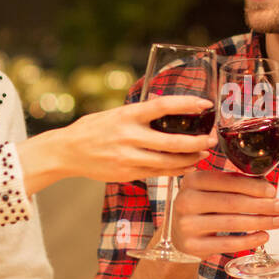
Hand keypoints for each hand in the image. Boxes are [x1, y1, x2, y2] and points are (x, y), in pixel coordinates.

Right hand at [45, 95, 215, 183]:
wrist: (66, 152)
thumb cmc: (93, 129)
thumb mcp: (115, 114)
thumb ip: (139, 114)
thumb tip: (168, 110)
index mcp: (126, 115)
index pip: (162, 106)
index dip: (187, 105)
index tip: (206, 105)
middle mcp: (128, 136)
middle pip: (172, 141)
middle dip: (197, 142)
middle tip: (211, 139)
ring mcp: (128, 157)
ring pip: (168, 162)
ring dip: (190, 159)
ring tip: (202, 154)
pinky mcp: (127, 173)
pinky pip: (158, 173)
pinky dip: (175, 170)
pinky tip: (187, 167)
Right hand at [170, 169, 278, 258]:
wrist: (178, 233)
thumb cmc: (202, 207)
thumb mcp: (212, 190)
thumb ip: (235, 184)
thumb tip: (267, 189)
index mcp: (193, 180)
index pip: (228, 181)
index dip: (253, 187)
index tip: (272, 191)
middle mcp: (186, 201)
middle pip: (232, 202)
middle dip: (261, 205)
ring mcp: (186, 224)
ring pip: (231, 223)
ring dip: (260, 222)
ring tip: (278, 221)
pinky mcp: (191, 245)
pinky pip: (226, 244)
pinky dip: (249, 241)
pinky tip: (264, 236)